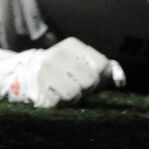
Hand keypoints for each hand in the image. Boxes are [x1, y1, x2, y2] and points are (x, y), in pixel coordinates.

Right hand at [6, 38, 125, 107]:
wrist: (29, 71)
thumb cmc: (66, 70)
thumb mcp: (83, 63)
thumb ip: (104, 70)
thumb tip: (119, 81)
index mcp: (72, 46)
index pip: (101, 65)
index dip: (100, 76)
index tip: (90, 76)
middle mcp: (57, 54)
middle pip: (90, 80)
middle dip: (87, 88)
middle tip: (78, 85)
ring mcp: (45, 70)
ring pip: (74, 94)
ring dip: (73, 97)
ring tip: (66, 91)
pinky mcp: (37, 86)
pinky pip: (58, 103)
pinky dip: (59, 103)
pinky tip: (55, 94)